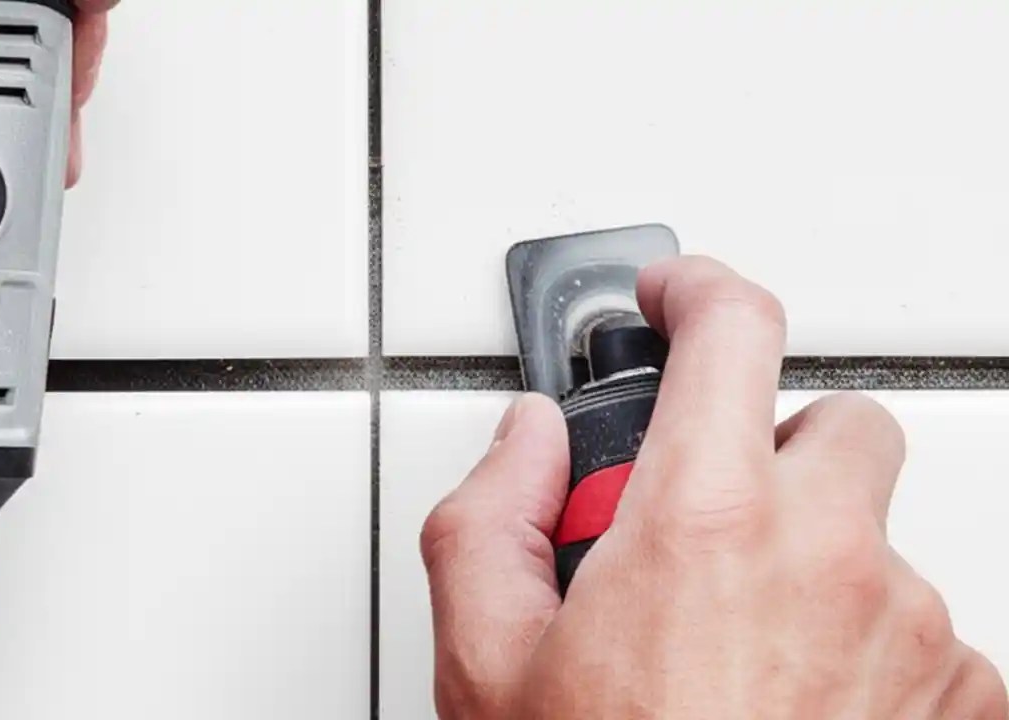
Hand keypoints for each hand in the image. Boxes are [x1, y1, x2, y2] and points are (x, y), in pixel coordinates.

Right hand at [421, 257, 1007, 718]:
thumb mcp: (483, 657)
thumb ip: (494, 511)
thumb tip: (531, 441)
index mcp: (705, 524)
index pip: (731, 331)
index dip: (698, 288)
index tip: (678, 294)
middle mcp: (830, 562)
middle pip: (838, 424)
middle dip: (771, 450)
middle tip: (704, 519)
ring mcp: (913, 636)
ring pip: (882, 537)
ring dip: (816, 561)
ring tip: (736, 650)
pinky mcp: (964, 704)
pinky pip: (931, 633)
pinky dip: (869, 646)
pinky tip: (796, 705)